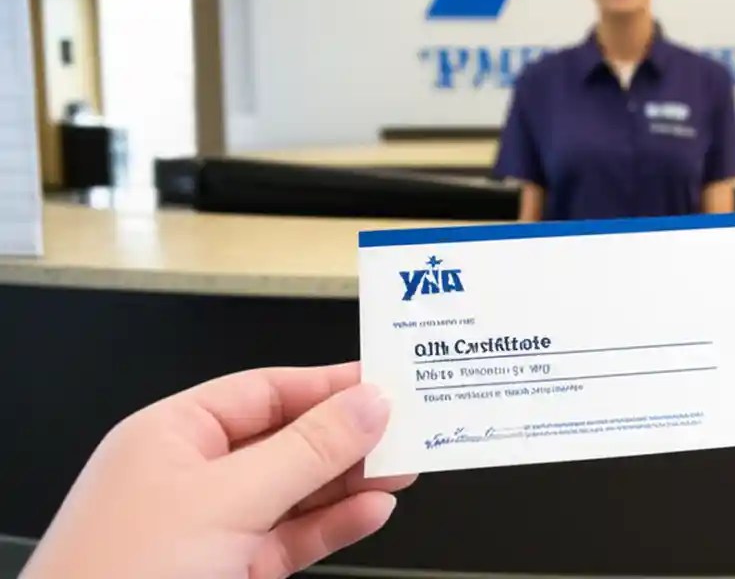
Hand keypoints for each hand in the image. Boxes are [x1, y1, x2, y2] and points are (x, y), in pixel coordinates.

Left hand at [21, 362, 415, 578]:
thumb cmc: (119, 575)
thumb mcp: (227, 500)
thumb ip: (307, 450)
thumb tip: (368, 404)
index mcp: (171, 435)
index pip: (265, 391)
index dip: (328, 385)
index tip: (385, 382)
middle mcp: (191, 476)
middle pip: (287, 440)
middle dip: (350, 437)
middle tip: (409, 428)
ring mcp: (211, 528)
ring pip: (297, 492)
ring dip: (352, 482)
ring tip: (405, 469)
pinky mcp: (231, 572)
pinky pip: (294, 537)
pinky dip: (335, 525)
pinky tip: (372, 512)